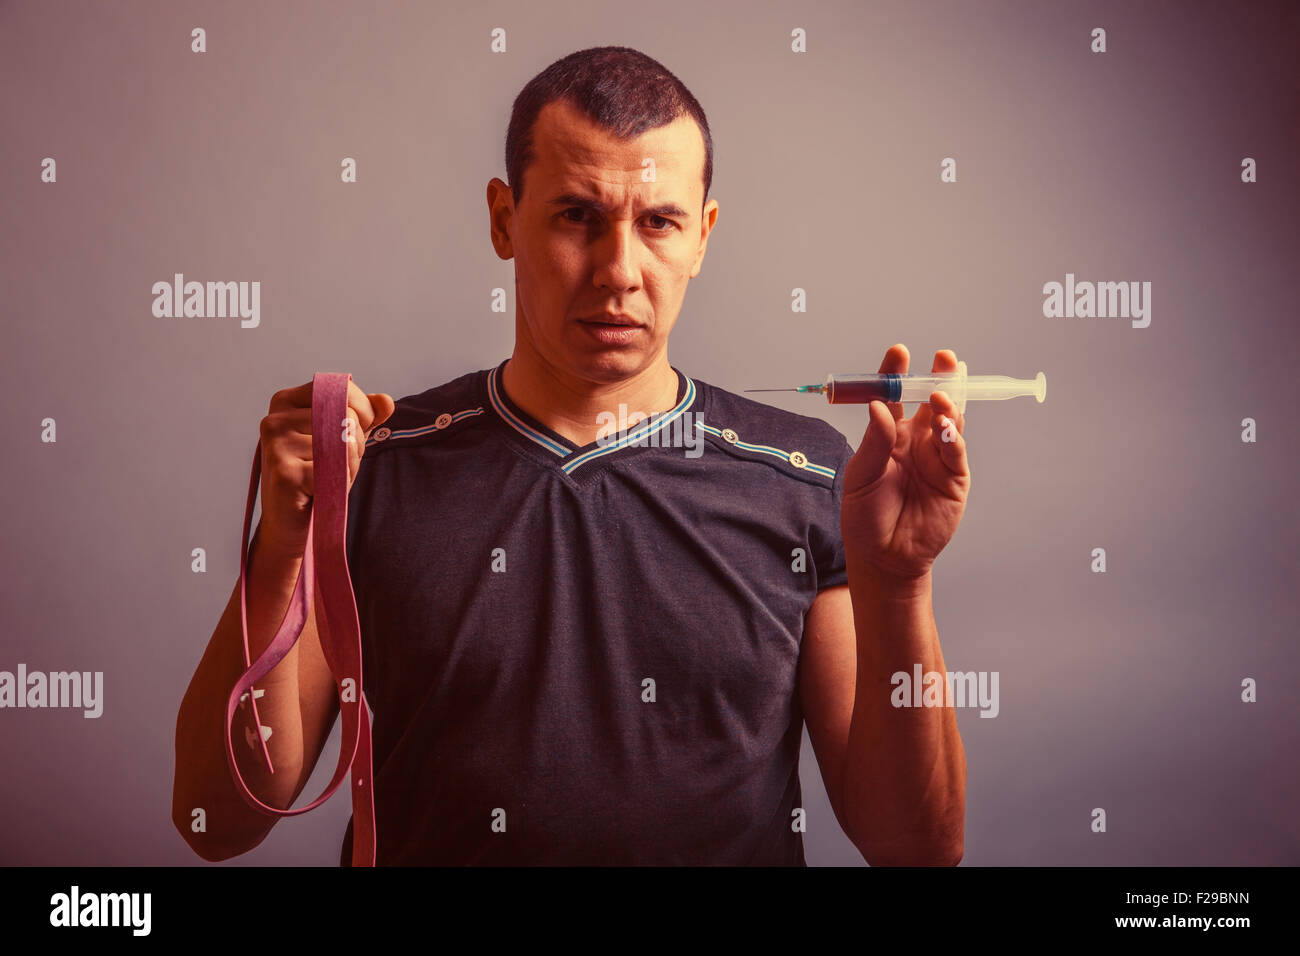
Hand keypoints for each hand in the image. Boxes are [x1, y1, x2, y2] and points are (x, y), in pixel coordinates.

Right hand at [255, 380, 394, 560]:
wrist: (288, 523)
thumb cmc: (315, 476)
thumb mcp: (340, 440)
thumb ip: (363, 417)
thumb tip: (386, 401)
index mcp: (286, 401)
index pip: (341, 389)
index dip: (363, 410)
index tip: (359, 430)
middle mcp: (275, 419)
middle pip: (346, 416)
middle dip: (357, 443)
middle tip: (337, 465)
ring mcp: (276, 445)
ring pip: (343, 443)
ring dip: (349, 466)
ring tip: (329, 477)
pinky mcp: (284, 472)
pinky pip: (336, 469)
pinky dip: (342, 481)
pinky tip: (323, 490)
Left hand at [841, 345, 970, 584]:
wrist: (884, 556)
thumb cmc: (866, 516)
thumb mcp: (861, 476)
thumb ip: (874, 441)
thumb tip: (879, 405)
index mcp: (889, 434)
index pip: (895, 396)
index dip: (897, 374)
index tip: (899, 352)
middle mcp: (916, 440)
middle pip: (931, 401)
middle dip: (939, 378)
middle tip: (943, 357)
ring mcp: (937, 457)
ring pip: (948, 421)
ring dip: (948, 405)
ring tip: (941, 396)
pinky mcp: (954, 478)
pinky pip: (956, 451)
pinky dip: (953, 437)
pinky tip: (946, 427)